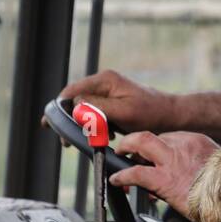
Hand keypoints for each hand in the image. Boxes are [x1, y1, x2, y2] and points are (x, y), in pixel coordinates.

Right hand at [57, 69, 176, 133]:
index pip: (72, 91)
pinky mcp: (113, 102)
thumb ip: (97, 108)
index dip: (59, 108)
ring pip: (84, 108)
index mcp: (105, 80)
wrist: (170, 115)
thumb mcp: (123, 112)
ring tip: (85, 139)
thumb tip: (75, 106)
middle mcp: (104, 83)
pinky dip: (94, 124)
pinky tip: (102, 135)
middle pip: (75, 100)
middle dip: (70, 120)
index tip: (49, 124)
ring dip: (83, 124)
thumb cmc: (150, 113)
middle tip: (66, 141)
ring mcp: (108, 92)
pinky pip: (95, 112)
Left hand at [115, 132, 220, 221]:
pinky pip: (136, 172)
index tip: (148, 154)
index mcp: (197, 140)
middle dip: (137, 144)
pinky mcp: (165, 178)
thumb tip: (175, 179)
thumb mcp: (211, 169)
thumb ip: (193, 166)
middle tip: (127, 152)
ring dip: (126, 147)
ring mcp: (174, 159)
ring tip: (119, 156)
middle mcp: (185, 144)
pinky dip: (122, 175)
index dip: (154, 146)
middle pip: (153, 136)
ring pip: (141, 142)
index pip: (168, 136)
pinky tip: (117, 181)